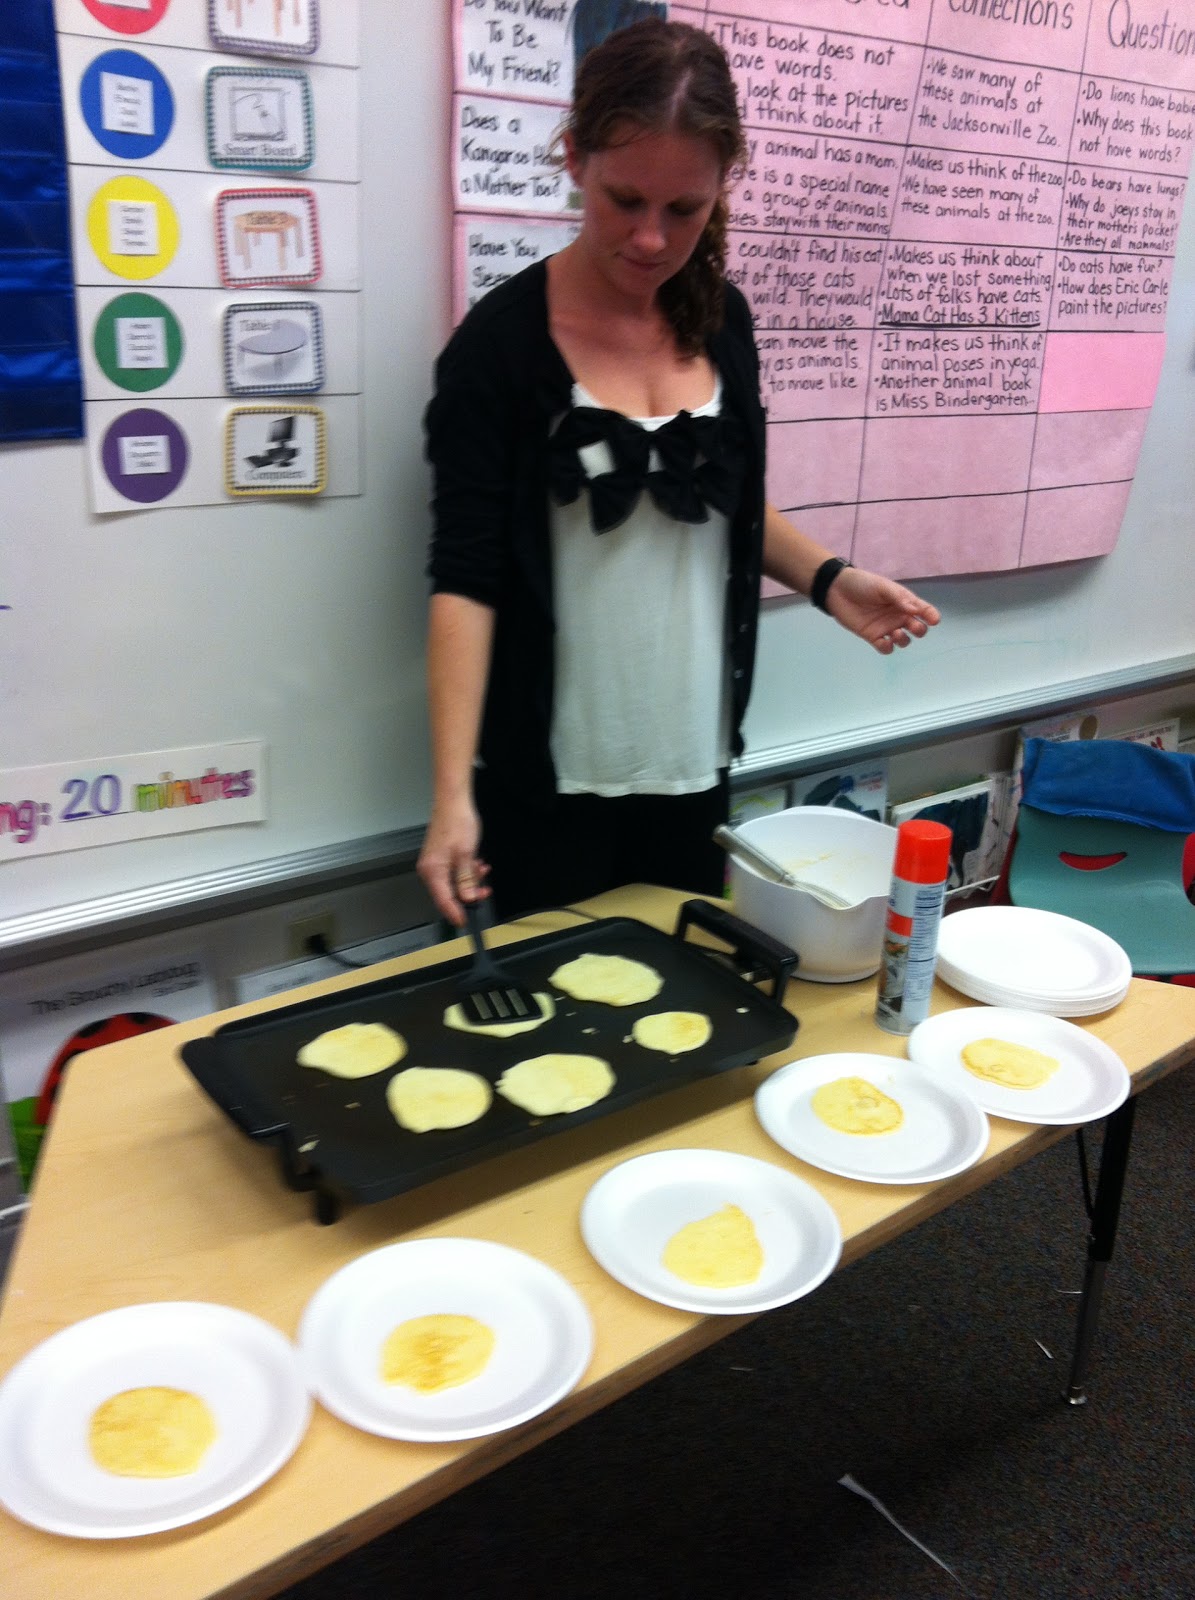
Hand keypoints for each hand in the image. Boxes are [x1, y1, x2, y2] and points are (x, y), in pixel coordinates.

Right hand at [417, 795, 489, 926]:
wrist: (453, 802)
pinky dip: (466, 871)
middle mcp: (430, 869)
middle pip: (448, 892)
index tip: (465, 922)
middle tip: (485, 891)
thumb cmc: (457, 825)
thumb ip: (465, 880)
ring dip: (469, 880)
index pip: (443, 900)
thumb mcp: (466, 855)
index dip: (455, 912)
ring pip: (453, 882)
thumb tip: (467, 899)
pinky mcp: (441, 857)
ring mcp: (435, 863)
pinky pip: (453, 872)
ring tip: (482, 870)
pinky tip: (477, 864)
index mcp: (433, 871)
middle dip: (468, 893)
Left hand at [825, 567, 939, 654]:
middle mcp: (898, 616)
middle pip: (917, 629)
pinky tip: (884, 641)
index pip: (923, 611)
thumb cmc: (863, 584)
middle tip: (911, 626)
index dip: (931, 616)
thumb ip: (899, 598)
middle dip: (919, 630)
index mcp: (904, 602)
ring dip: (903, 640)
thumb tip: (916, 611)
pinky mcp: (873, 637)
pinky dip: (888, 648)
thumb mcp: (883, 587)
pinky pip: (886, 648)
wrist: (837, 590)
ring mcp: (886, 628)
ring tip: (894, 632)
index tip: (933, 620)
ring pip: (903, 641)